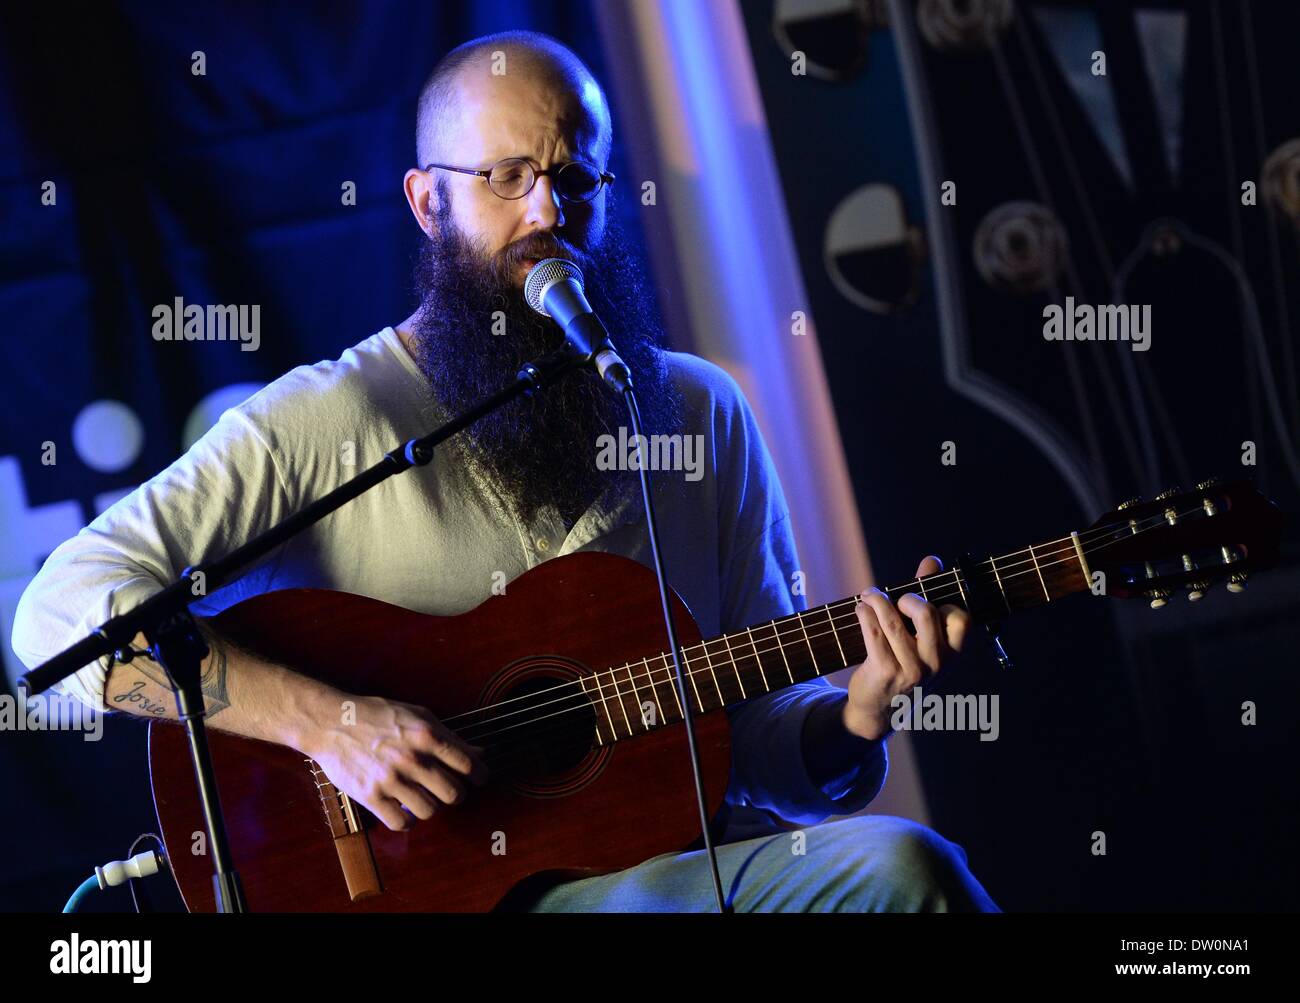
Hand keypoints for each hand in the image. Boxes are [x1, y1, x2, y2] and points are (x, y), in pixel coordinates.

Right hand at [300, 692, 489, 831]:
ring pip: (430, 811)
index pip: (468, 764)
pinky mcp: (370, 796)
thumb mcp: (417, 715)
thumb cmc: (376, 715)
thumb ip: (448, 736)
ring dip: (430, 807)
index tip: (479, 779)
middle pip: (453, 793)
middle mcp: (411, 758)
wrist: (331, 722)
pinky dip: (407, 821)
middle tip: (449, 791)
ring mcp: (390, 779)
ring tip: (423, 798)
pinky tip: (404, 810)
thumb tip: (479, 753)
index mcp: (426, 735)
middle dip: (456, 794)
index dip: (480, 775)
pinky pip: (401, 823)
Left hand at [843, 555, 970, 741]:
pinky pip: (873, 633)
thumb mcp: (923, 638)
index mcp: (952, 655)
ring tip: (869, 595)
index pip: (961, 620)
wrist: (880, 710)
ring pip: (893, 622)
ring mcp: (911, 670)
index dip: (943, 604)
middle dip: (906, 598)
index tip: (923, 600)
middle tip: (895, 600)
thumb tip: (932, 560)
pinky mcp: (885, 672)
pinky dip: (865, 613)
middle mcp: (936, 664)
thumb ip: (929, 596)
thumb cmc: (905, 664)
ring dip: (876, 600)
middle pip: (926, 613)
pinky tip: (861, 608)